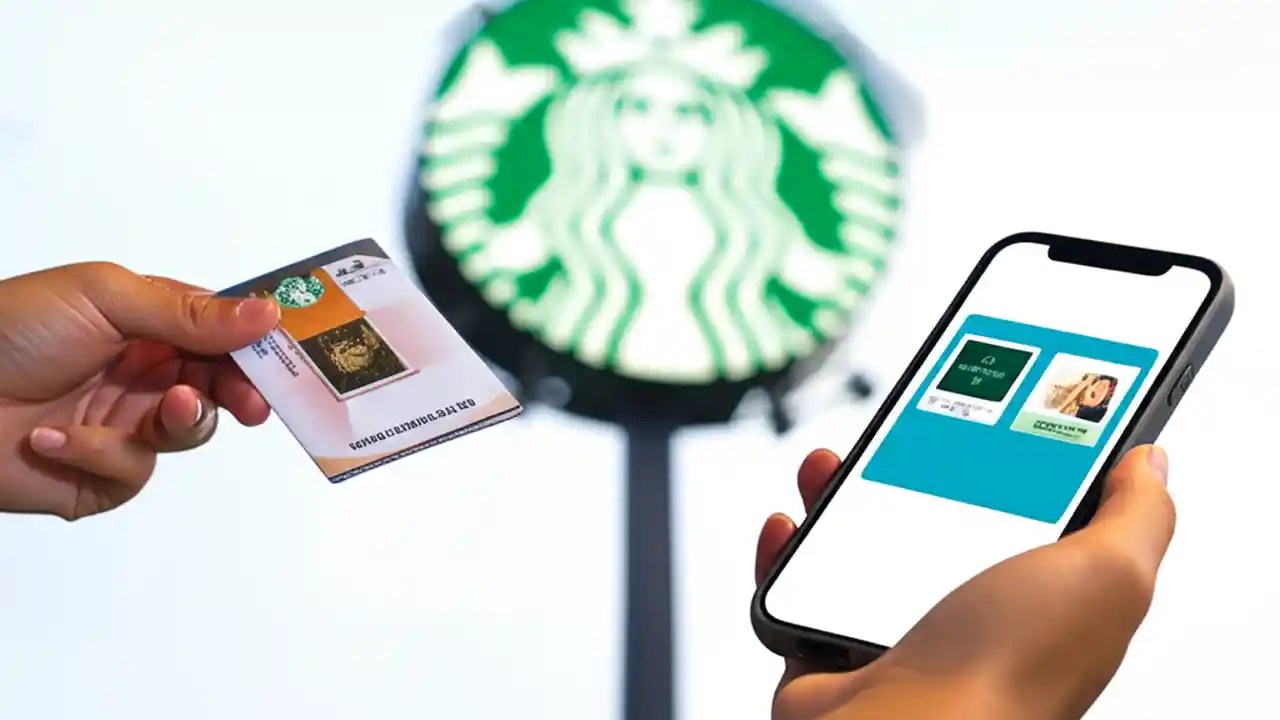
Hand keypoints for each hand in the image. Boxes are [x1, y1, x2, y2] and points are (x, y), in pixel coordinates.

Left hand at [0, 262, 279, 519]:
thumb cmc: (7, 330)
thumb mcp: (105, 298)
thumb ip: (189, 313)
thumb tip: (267, 314)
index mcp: (145, 325)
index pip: (222, 333)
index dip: (257, 345)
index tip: (291, 355)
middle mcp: (140, 375)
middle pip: (221, 386)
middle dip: (240, 393)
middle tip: (254, 402)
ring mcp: (123, 426)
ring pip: (191, 433)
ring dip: (180, 421)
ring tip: (161, 411)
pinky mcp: (99, 477)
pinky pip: (134, 473)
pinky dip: (100, 455)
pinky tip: (55, 438)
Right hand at [756, 445, 1173, 719]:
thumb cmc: (1010, 674)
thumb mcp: (1108, 574)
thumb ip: (1138, 516)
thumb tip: (1150, 463)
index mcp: (1039, 609)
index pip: (1030, 525)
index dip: (1010, 468)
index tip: (988, 416)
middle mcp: (968, 630)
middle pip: (934, 531)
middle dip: (909, 473)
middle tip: (893, 435)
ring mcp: (894, 646)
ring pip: (859, 558)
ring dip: (837, 501)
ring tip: (827, 464)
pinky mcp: (828, 662)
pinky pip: (797, 599)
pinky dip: (784, 557)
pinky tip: (787, 524)